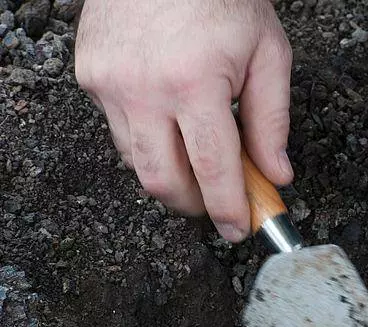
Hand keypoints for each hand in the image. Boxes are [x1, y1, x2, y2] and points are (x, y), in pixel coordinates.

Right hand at [75, 0, 293, 241]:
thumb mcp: (268, 55)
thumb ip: (272, 121)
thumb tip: (277, 176)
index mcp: (194, 83)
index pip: (212, 170)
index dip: (229, 209)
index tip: (240, 230)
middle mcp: (144, 88)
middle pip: (163, 180)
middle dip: (195, 205)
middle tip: (221, 206)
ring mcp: (109, 82)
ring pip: (136, 162)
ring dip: (171, 177)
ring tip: (201, 168)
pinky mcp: (90, 74)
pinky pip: (120, 130)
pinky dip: (149, 142)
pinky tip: (173, 127)